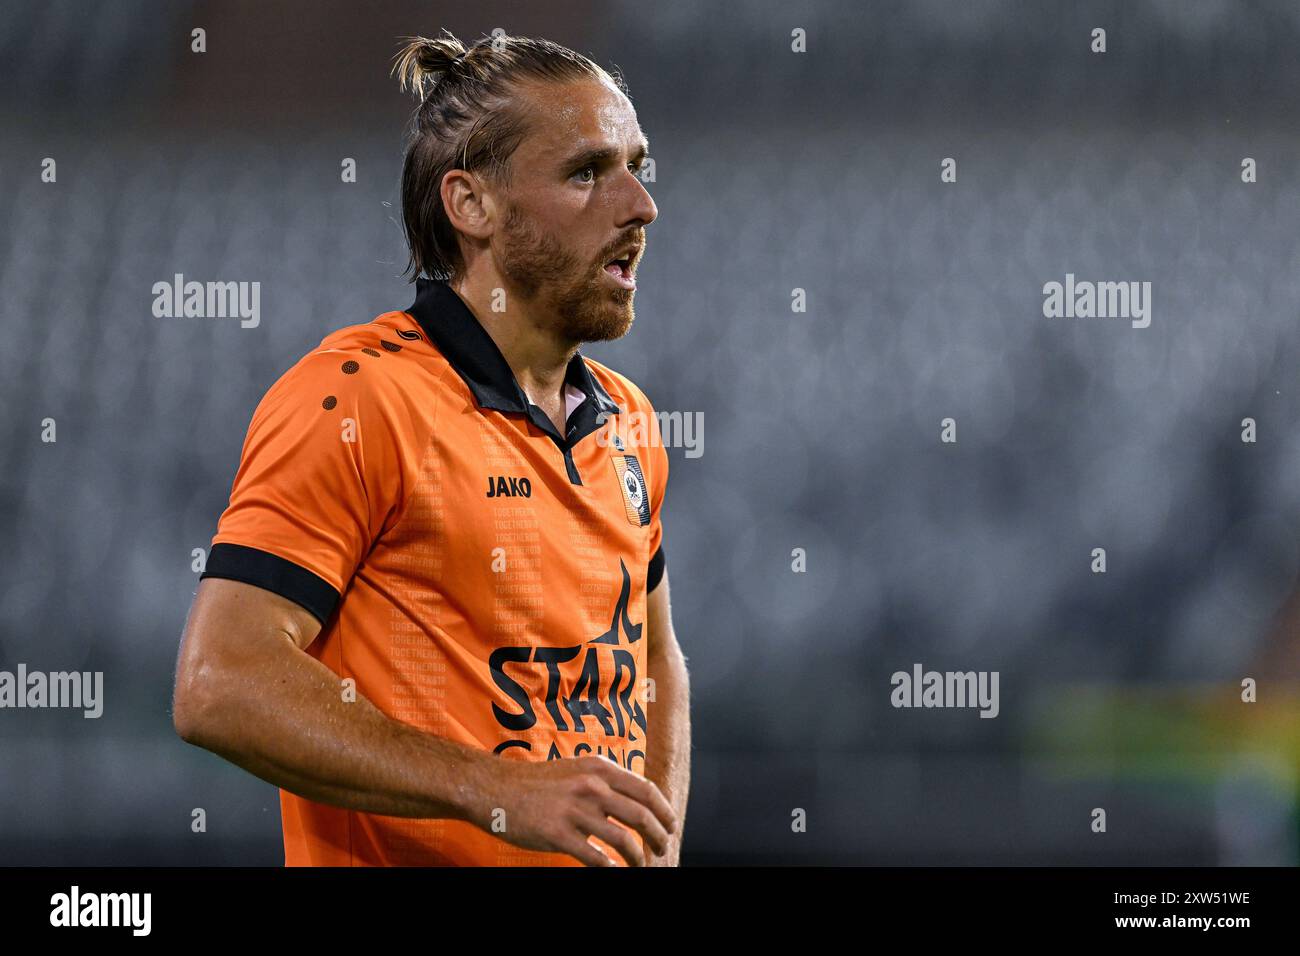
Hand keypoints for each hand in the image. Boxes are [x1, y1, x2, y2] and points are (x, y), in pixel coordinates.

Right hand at [479, 755, 676, 865]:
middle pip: (642, 816)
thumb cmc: (537, 782)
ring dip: (639, 858)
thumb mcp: (576, 769)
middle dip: (659, 836)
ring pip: (624, 841)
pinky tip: (615, 872)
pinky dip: (611, 869)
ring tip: (642, 865)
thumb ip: (604, 781)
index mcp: (599, 768)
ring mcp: (575, 810)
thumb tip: (635, 800)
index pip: (646, 790)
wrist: (496, 788)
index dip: (664, 811)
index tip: (671, 825)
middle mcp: (591, 786)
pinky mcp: (558, 834)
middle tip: (663, 848)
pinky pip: (596, 858)